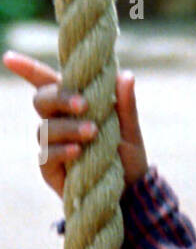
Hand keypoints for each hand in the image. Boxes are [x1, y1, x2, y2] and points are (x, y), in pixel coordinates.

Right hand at [2, 50, 148, 199]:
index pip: (47, 82)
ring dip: (68, 127)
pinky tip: (77, 151)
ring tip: (92, 132)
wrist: (131, 190)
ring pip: (46, 128)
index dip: (28, 70)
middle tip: (84, 105)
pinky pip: (47, 155)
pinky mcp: (50, 168)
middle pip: (42, 100)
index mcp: (74, 104)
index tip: (9, 59)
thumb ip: (125, 105)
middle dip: (60, 98)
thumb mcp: (130, 129)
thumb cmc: (127, 155)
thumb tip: (126, 76)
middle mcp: (58, 121)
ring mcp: (52, 144)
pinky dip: (62, 150)